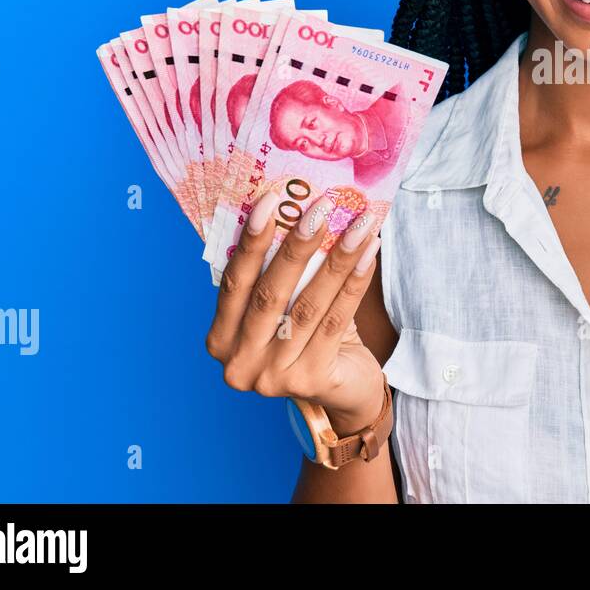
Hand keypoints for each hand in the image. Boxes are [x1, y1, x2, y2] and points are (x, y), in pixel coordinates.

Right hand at [205, 190, 384, 431]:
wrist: (344, 390)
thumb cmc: (308, 339)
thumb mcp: (284, 310)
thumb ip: (279, 276)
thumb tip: (299, 210)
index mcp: (221, 339)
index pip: (232, 283)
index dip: (250, 240)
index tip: (269, 199)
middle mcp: (239, 362)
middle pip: (270, 293)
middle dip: (297, 245)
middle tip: (320, 205)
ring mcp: (273, 376)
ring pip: (308, 305)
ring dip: (337, 259)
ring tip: (359, 224)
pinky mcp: (310, 380)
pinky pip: (336, 321)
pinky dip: (354, 283)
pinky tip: (368, 254)